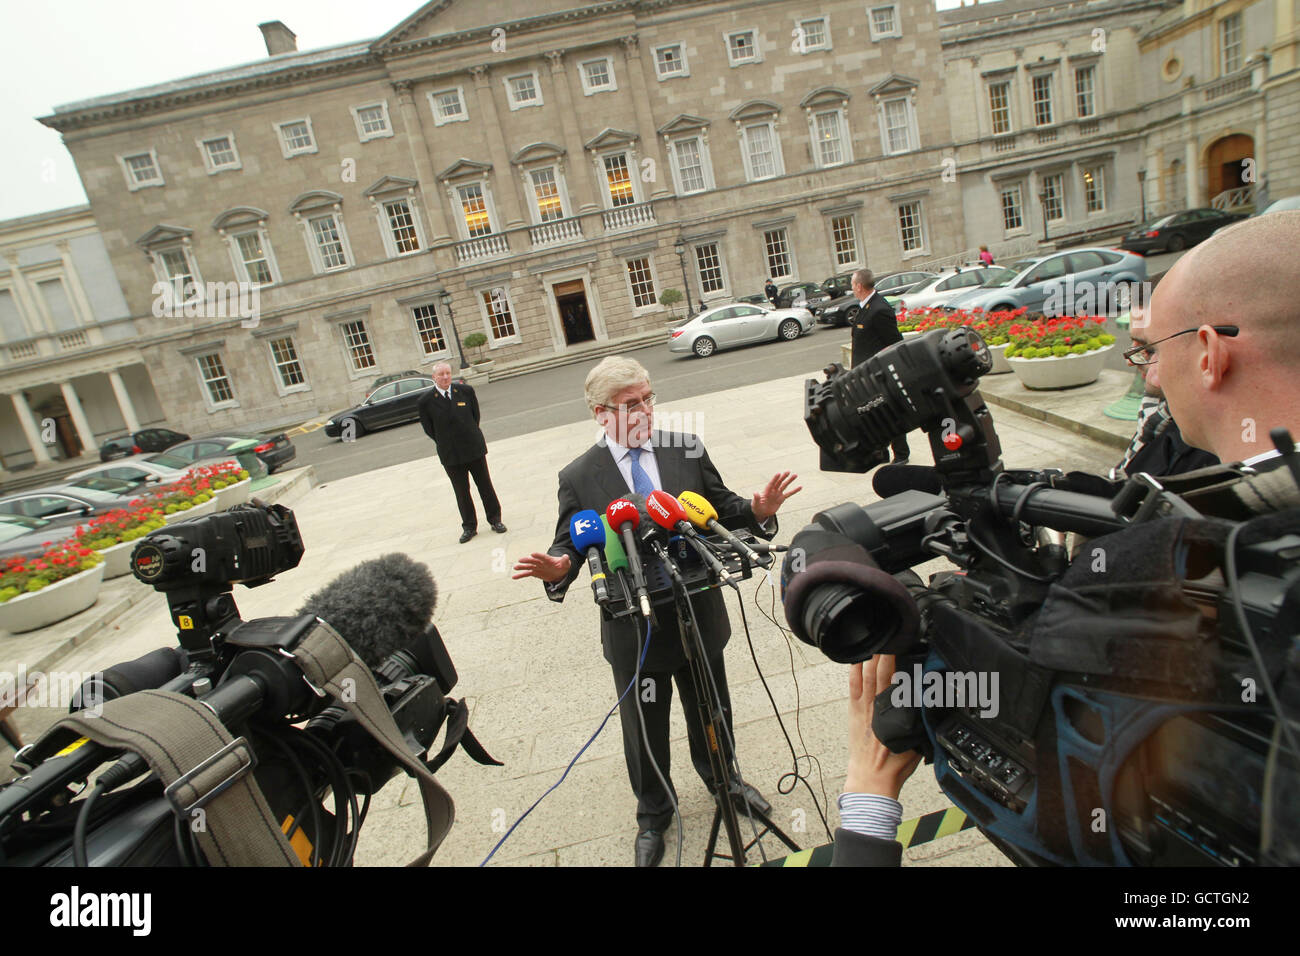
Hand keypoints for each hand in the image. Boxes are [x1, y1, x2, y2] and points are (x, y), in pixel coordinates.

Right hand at [511, 552, 571, 582]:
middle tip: (520, 560)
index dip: (538, 555)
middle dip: (527, 560)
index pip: (543, 557)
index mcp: (548, 559)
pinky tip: (514, 577)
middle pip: (533, 561)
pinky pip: (526, 574)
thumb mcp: (566, 564)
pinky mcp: (534, 572)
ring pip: (528, 567)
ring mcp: (537, 567)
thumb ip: (565, 560)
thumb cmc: (562, 566)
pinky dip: (520, 575)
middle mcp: (541, 562)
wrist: (559, 572)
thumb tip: (566, 556)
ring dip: (522, 567)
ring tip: (515, 567)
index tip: (532, 554)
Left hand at [751, 471, 801, 522]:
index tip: (779, 473)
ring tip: (795, 475)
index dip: (775, 479)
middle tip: (788, 471)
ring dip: (790, 480)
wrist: (762, 512)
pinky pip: (789, 494)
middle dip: (783, 477)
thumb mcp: (755, 504)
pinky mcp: (781, 498)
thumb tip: (755, 492)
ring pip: (784, 486)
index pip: (771, 483)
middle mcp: (773, 491)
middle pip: (779, 482)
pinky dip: (794, 491)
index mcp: (766, 491)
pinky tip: (800, 487)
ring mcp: (778, 494)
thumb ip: (756, 498)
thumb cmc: (757, 507)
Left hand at [844, 654, 921, 798]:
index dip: (904, 666)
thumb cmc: (894, 764)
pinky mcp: (854, 710)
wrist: (872, 779)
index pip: (901, 683)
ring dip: (873, 657)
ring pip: (868, 676)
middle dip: (888, 654)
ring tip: (877, 640)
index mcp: (894, 714)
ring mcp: (864, 708)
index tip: (909, 650)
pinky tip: (857, 657)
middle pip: (883, 674)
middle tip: (893, 637)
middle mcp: (878, 708)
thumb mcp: (917, 742)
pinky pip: (853, 685)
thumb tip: (934, 707)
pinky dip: (855, 670)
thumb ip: (922, 723)